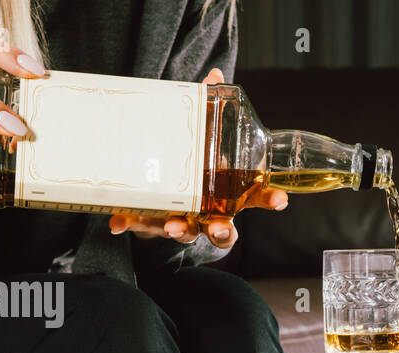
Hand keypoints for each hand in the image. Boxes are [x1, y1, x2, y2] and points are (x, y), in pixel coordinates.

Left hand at [108, 68, 288, 247]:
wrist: (159, 195)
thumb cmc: (191, 167)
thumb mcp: (202, 139)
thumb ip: (210, 111)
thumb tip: (215, 74)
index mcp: (228, 193)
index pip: (256, 198)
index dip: (269, 199)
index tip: (281, 201)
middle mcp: (210, 212)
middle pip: (224, 227)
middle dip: (222, 230)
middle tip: (220, 228)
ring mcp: (183, 220)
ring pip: (188, 232)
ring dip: (180, 230)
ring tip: (171, 227)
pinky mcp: (153, 222)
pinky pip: (142, 226)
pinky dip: (130, 224)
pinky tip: (117, 222)